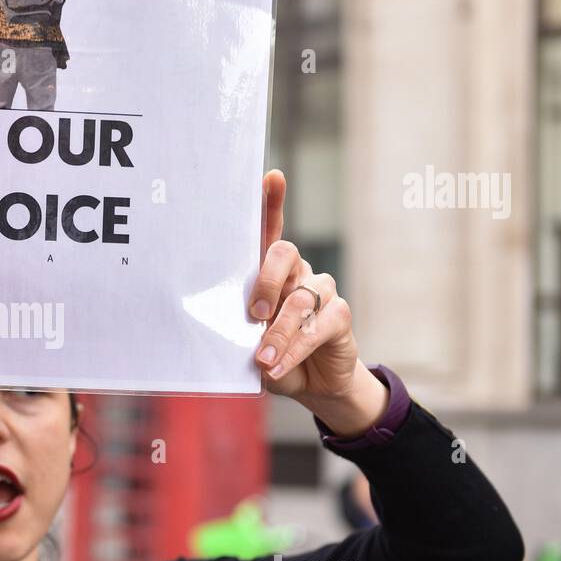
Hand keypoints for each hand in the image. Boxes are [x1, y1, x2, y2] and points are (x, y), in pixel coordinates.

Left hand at [249, 170, 388, 436]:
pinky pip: (318, 326)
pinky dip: (294, 349)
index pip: (268, 231)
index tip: (270, 178)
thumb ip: (236, 328)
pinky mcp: (340, 316)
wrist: (308, 383)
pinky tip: (278, 366)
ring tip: (262, 359)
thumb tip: (220, 328)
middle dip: (266, 280)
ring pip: (300, 299)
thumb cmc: (269, 354)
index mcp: (270, 272)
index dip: (271, 203)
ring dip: (279, 332)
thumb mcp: (245, 341)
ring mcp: (321, 291)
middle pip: (284, 254)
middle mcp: (297, 272)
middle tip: (253, 314)